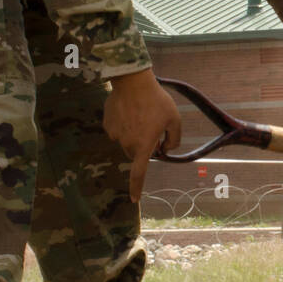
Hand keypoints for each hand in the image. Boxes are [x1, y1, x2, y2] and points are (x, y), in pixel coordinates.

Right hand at [103, 69, 181, 202]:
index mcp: (143, 145)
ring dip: (134, 135)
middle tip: (152, 129)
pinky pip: (117, 130)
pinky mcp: (107, 125)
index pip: (139, 173)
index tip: (134, 199)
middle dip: (143, 147)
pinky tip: (130, 111)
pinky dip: (124, 125)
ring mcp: (115, 134)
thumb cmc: (157, 101)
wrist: (132, 82)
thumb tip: (165, 150)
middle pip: (135, 153)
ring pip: (126, 142)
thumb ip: (174, 139)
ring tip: (141, 114)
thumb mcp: (174, 119)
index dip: (136, 187)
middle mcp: (127, 143)